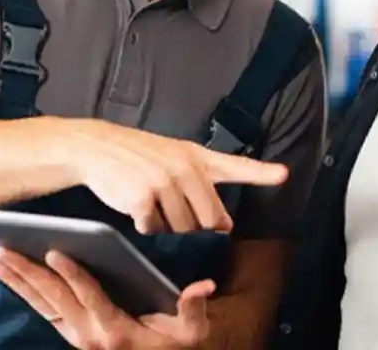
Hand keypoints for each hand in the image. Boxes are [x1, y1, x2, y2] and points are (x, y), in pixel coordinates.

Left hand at [0, 247, 212, 349]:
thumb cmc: (175, 347)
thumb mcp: (191, 333)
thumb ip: (193, 309)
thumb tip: (203, 286)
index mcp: (117, 331)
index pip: (91, 298)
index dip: (74, 275)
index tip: (56, 252)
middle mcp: (91, 336)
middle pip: (56, 300)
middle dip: (29, 273)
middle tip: (6, 251)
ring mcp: (77, 337)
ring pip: (42, 305)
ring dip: (18, 282)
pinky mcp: (70, 336)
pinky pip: (41, 311)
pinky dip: (23, 292)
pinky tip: (6, 276)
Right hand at [58, 119, 287, 233]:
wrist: (95, 147)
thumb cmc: (135, 155)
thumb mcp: (171, 158)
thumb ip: (201, 187)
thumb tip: (224, 225)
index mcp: (195, 156)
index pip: (234, 165)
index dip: (260, 172)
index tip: (283, 174)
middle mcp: (185, 168)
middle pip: (209, 219)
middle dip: (192, 222)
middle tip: (169, 206)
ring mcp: (165, 182)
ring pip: (181, 228)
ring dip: (164, 223)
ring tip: (148, 198)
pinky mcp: (144, 198)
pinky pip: (153, 229)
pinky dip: (143, 224)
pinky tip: (133, 204)